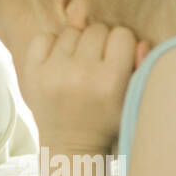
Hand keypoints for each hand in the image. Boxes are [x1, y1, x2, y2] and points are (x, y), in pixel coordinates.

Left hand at [21, 23, 151, 148]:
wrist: (70, 146)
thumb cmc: (106, 121)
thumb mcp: (132, 99)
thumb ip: (142, 67)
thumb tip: (139, 41)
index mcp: (111, 81)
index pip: (122, 34)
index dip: (122, 44)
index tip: (118, 57)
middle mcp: (81, 73)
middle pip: (96, 30)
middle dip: (100, 42)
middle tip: (97, 61)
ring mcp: (53, 72)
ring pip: (71, 31)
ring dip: (77, 43)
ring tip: (78, 63)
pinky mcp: (33, 72)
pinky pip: (44, 37)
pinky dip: (51, 44)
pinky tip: (58, 61)